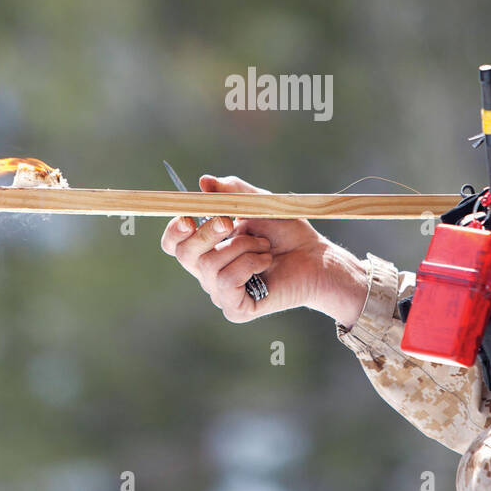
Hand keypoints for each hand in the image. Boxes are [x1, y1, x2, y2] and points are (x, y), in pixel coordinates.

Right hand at [159, 174, 368, 325]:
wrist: (316, 257)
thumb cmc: (287, 231)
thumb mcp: (257, 203)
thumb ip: (231, 191)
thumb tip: (203, 181)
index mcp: (208, 247)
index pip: (174, 243)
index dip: (174, 230)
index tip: (188, 216)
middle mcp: (209, 272)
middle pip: (184, 254)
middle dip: (205, 233)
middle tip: (230, 221)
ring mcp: (222, 292)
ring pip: (210, 266)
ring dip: (242, 247)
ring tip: (264, 247)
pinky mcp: (236, 309)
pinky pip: (227, 283)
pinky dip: (249, 265)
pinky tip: (266, 263)